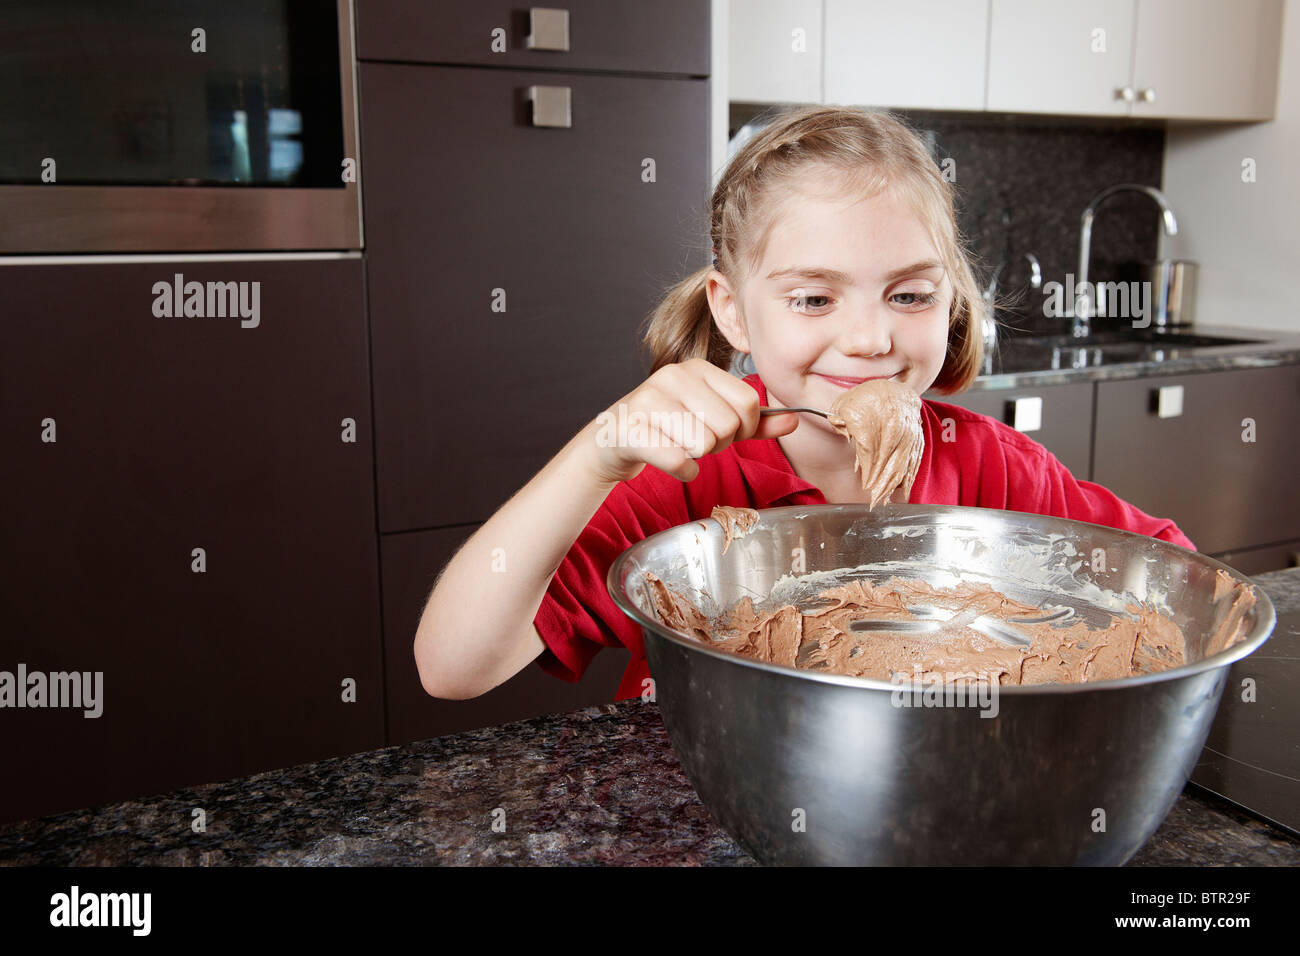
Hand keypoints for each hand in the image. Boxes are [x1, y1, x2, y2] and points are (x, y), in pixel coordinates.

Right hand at [582, 358, 798, 483]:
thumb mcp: (712, 418)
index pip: (748, 402)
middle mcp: (674, 376)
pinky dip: (681, 471)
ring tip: (678, 446)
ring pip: (704, 444)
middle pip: (728, 426)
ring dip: (697, 458)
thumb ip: (754, 423)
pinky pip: (679, 460)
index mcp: (698, 368)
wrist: (613, 441)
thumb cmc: (668, 428)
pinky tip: (669, 461)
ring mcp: (650, 400)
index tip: (726, 433)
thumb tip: (795, 420)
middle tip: (696, 442)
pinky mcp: (633, 429)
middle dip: (718, 445)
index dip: (745, 429)